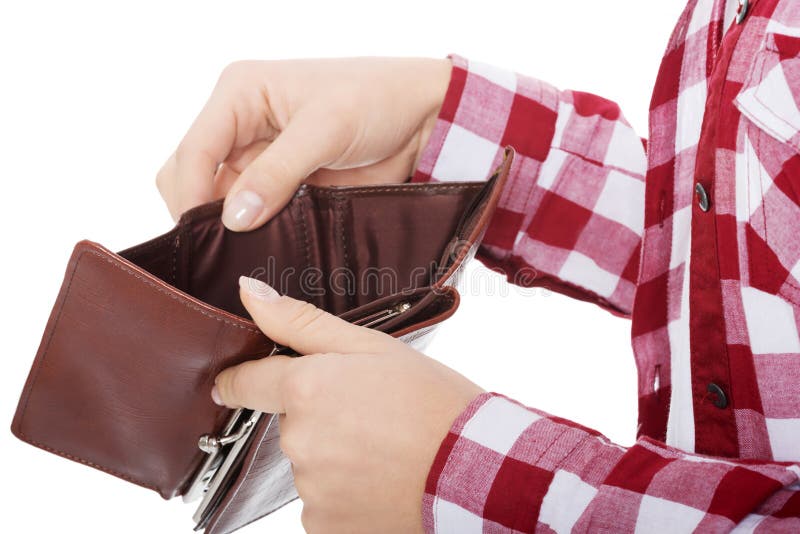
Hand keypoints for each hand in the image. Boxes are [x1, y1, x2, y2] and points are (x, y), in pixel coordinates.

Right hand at [157, 57, 450, 230]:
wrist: (421, 119)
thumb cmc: (375, 100)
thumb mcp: (325, 129)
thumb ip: (276, 173)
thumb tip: (232, 219)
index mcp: (240, 93)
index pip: (193, 150)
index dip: (190, 194)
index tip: (203, 235)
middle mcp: (240, 125)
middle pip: (193, 176)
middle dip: (201, 212)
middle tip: (224, 250)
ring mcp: (259, 159)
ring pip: (218, 200)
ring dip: (227, 228)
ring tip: (244, 255)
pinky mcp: (280, 186)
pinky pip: (250, 214)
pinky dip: (251, 234)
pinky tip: (262, 250)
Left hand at [212, 276, 482, 532]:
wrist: (475, 469)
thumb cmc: (431, 399)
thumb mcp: (372, 346)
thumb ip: (301, 322)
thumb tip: (247, 291)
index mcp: (304, 390)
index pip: (244, 385)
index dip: (238, 381)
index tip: (232, 384)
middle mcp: (298, 441)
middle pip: (290, 424)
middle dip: (319, 417)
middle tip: (370, 414)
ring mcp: (311, 488)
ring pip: (310, 464)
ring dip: (335, 456)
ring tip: (384, 450)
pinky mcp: (325, 525)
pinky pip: (322, 503)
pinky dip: (345, 493)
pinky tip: (381, 480)